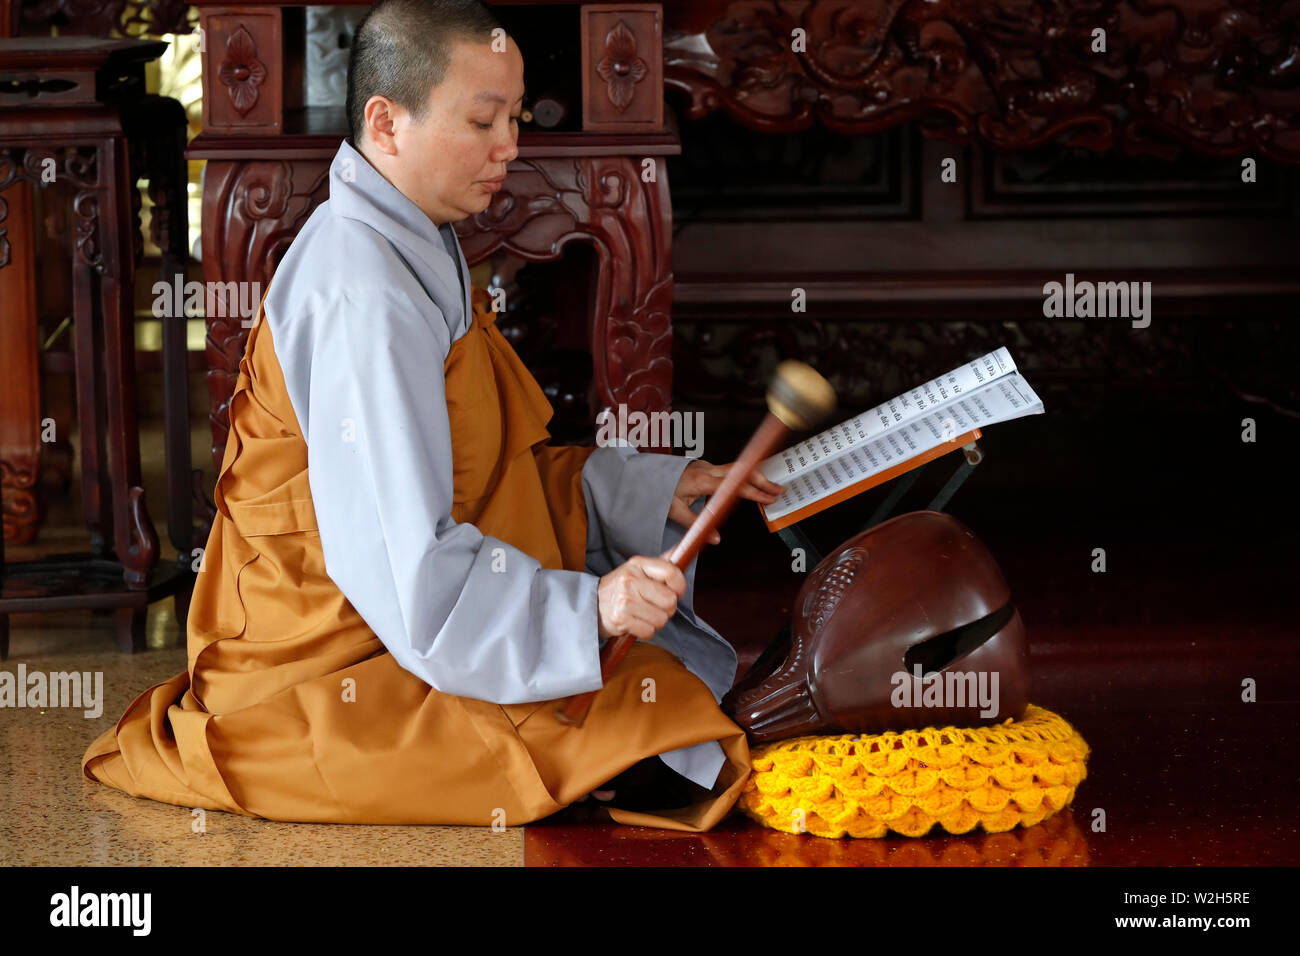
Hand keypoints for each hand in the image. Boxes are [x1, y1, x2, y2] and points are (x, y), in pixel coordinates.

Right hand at [597, 550, 686, 640]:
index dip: (680, 586)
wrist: (590, 604)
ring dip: (655, 621)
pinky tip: (634, 623)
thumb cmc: (619, 588)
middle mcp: (630, 580)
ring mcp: (624, 600)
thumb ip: (660, 563)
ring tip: (642, 614)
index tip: (676, 591)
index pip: (672, 572)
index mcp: (637, 564)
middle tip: (653, 606)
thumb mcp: (637, 569)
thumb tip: (681, 550)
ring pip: (661, 619)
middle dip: (666, 608)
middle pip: (670, 601)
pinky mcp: (620, 619)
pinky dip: (644, 631)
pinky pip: (649, 631)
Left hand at [667, 459, 784, 543]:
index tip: (768, 498)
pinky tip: (757, 481)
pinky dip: (746, 475)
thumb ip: (695, 524)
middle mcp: (707, 470)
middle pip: (740, 472)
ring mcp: (709, 466)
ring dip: (756, 476)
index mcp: (700, 480)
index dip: (753, 492)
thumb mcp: (674, 510)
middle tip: (779, 491)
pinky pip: (732, 469)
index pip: (732, 486)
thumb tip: (715, 539)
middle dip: (762, 480)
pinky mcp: (709, 467)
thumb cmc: (661, 491)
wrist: (650, 474)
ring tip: (773, 487)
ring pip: (738, 468)